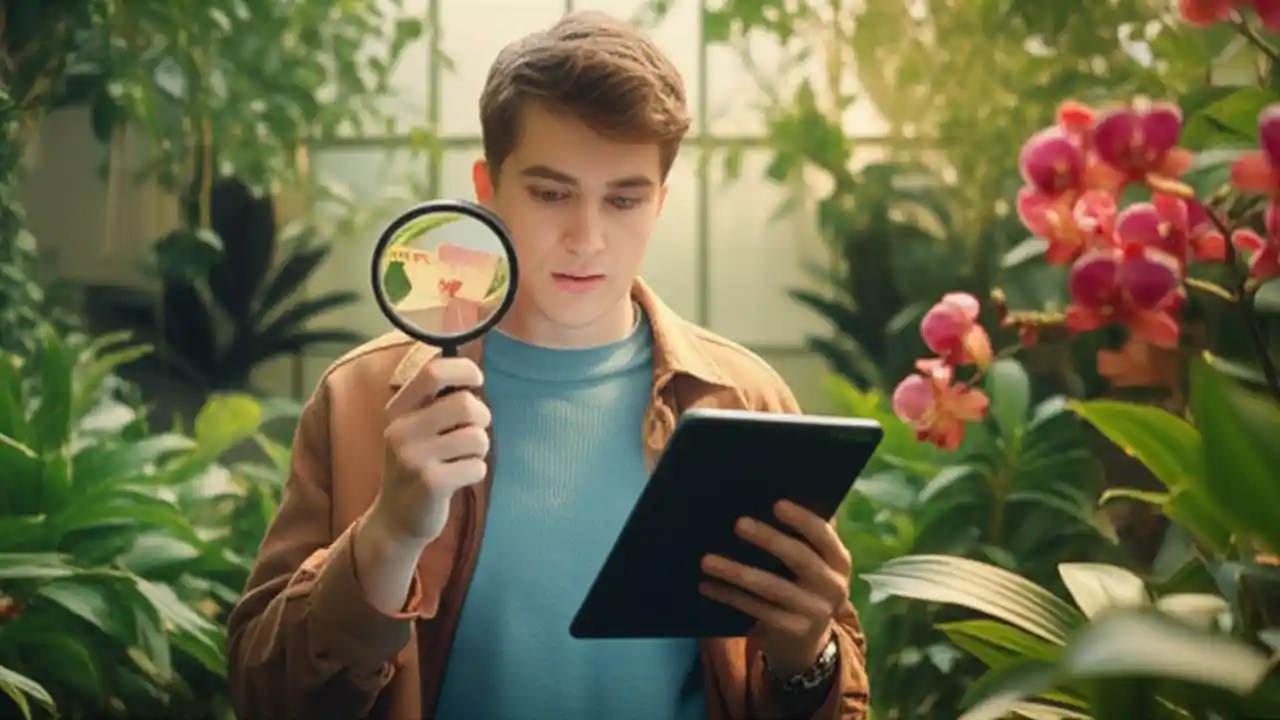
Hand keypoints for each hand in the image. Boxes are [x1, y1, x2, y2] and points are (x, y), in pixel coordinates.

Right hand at [369, 356, 490, 545]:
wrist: (396, 519)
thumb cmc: (418, 464)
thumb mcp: (415, 428)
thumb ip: (436, 400)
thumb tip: (471, 371)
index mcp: (397, 410)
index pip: (433, 372)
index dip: (465, 370)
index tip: (476, 380)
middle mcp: (400, 430)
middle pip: (465, 404)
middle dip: (481, 417)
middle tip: (474, 431)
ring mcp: (413, 457)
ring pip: (477, 437)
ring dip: (480, 448)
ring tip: (463, 459)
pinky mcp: (431, 483)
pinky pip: (477, 466)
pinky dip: (476, 472)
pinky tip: (458, 479)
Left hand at [699, 499, 851, 676]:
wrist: (807, 639)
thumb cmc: (804, 584)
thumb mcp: (813, 562)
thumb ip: (803, 536)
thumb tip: (775, 494)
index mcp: (839, 560)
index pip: (824, 535)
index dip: (802, 519)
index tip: (777, 504)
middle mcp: (833, 586)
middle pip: (800, 558)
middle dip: (769, 539)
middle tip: (739, 523)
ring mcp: (814, 612)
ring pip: (772, 587)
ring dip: (737, 572)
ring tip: (707, 560)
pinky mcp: (792, 631)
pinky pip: (756, 610)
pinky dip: (730, 596)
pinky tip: (707, 585)